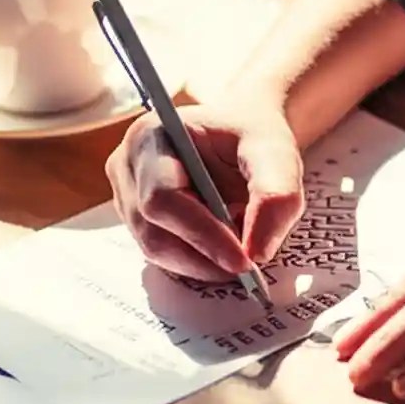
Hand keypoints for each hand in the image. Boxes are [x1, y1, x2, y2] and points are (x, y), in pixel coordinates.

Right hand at [106, 100, 304, 280]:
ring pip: (159, 253)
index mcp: (150, 137)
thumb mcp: (276, 151)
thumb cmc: (252, 135)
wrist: (240, 136)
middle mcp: (127, 169)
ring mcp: (127, 200)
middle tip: (251, 268)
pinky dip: (202, 263)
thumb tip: (257, 252)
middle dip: (206, 258)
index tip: (244, 261)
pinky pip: (167, 258)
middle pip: (154, 234)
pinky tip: (226, 248)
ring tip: (241, 244)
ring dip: (206, 263)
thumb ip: (276, 195)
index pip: (162, 197)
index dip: (202, 235)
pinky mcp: (140, 224)